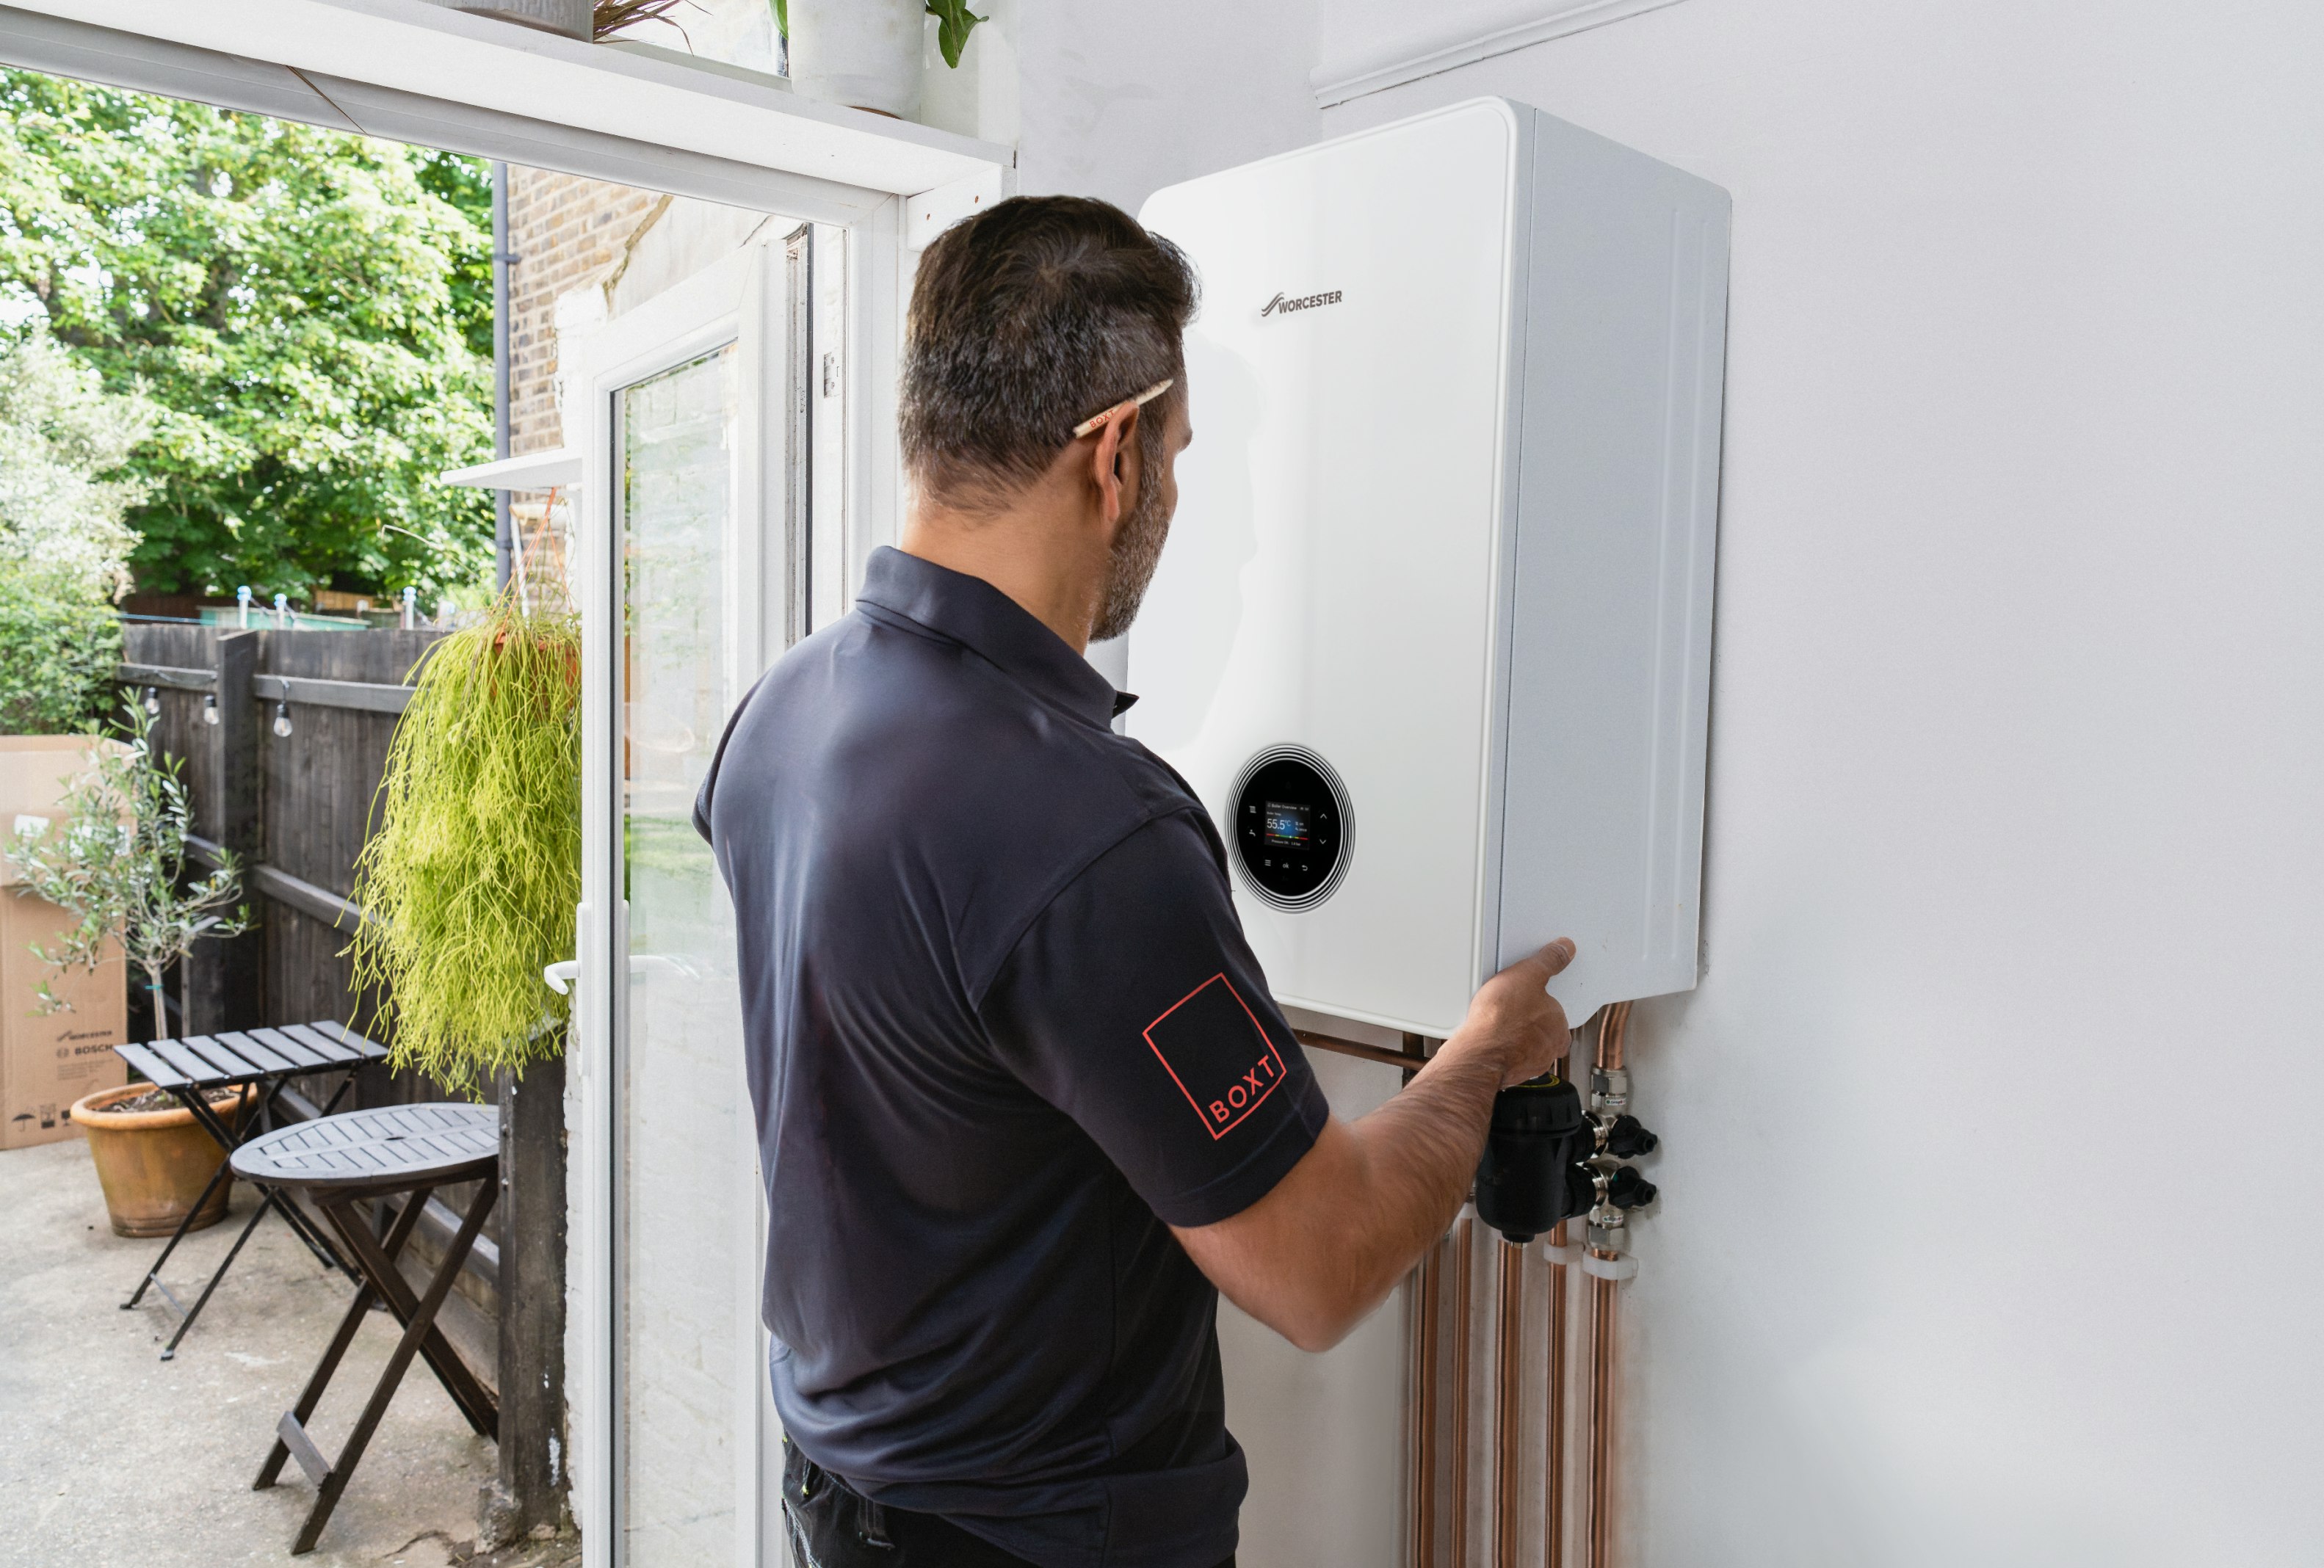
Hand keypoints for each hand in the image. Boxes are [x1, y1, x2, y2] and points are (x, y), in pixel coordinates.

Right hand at [1446, 940, 1574, 1086]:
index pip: (1558, 1012)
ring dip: (1515, 1036)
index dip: (1541, 1002)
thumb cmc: (1502, 1019)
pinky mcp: (1510, 1072)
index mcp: (1560, 1027)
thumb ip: (1549, 961)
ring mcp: (1531, 1063)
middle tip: (1510, 1007)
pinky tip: (1489, 1037)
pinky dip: (1501, 1049)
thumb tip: (1565, 949)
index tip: (1528, 996)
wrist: (1479, 1051)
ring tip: (1496, 1022)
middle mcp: (1550, 1049)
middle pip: (1543, 1030)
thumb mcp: (1528, 975)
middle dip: (1529, 1020)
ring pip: (1527, 1046)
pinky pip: (1509, 1057)